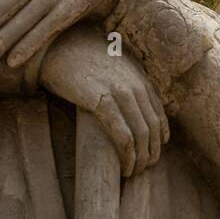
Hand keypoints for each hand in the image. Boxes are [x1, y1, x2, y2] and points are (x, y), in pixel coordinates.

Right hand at [40, 23, 167, 176]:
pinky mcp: (102, 101)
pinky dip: (127, 155)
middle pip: (152, 129)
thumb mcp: (113, 67)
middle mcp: (136, 85)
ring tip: (132, 172)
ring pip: (141, 135)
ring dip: (140, 159)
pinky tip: (124, 168)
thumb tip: (129, 107)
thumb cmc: (83, 59)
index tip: (152, 155)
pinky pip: (123, 135)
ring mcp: (120, 93)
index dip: (159, 140)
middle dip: (150, 154)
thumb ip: (126, 82)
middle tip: (142, 170)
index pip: (160, 116)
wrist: (60, 46)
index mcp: (140, 78)